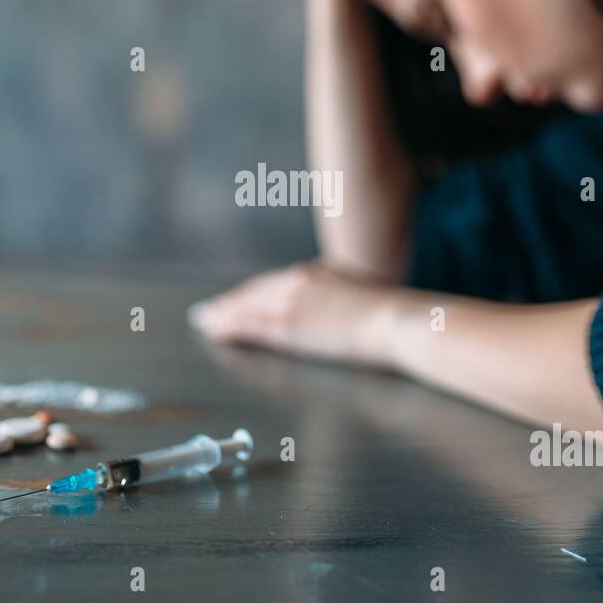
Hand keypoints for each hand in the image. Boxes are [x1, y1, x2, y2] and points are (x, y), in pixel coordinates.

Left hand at [188, 261, 400, 367]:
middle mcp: (299, 280)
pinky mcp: (288, 325)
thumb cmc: (396, 315)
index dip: (254, 293)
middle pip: (256, 292)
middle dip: (232, 302)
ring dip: (222, 315)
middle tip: (210, 311)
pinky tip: (212, 329)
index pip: (276, 283)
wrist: (398, 320)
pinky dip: (227, 326)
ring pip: (246, 307)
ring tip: (204, 321)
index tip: (240, 299)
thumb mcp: (369, 297)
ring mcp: (291, 301)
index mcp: (320, 272)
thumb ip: (349, 300)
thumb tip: (350, 310)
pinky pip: (248, 325)